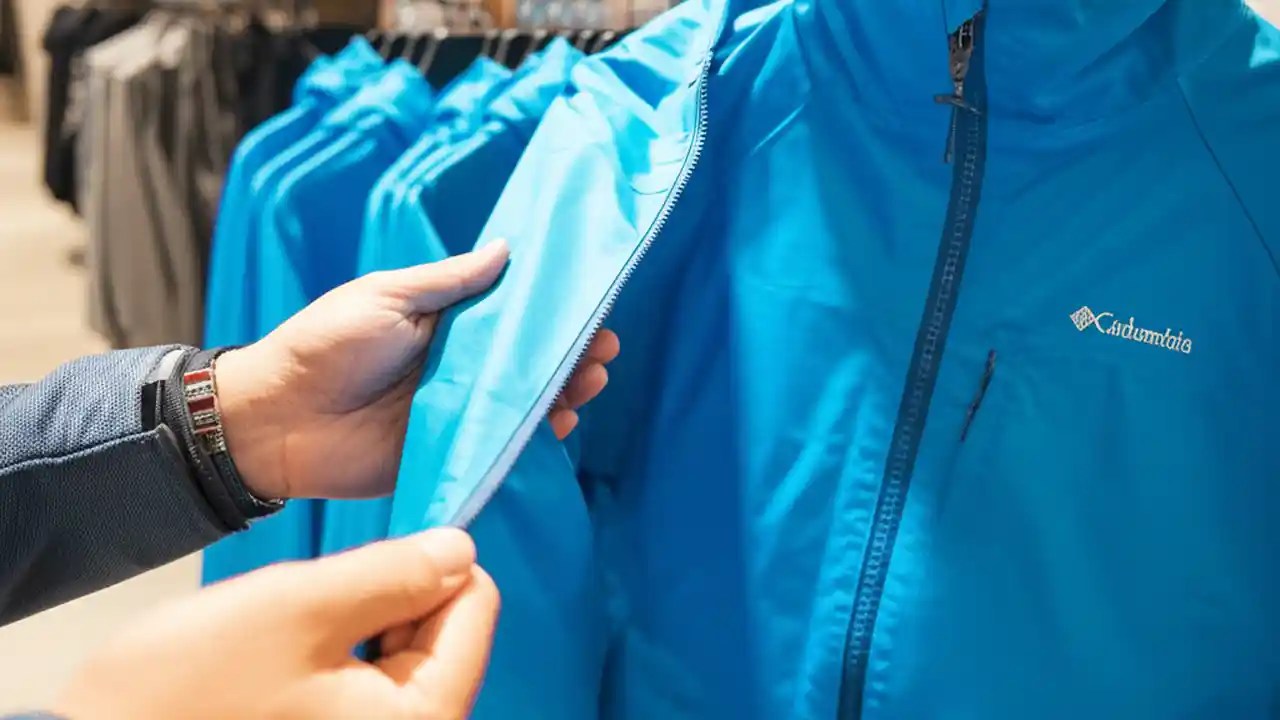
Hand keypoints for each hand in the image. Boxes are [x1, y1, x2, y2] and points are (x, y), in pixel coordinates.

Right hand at [57, 529, 497, 719]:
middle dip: (388, 599)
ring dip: (358, 623)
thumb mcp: (301, 606)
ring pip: (403, 652)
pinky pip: (366, 681)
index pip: (475, 610)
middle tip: (316, 604)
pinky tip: (287, 656)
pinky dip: (337, 651)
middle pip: (443, 633)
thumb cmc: (186, 693)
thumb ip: (393, 573)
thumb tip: (460, 549)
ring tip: (292, 635)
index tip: (378, 554)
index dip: (433, 564)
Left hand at [213, 241, 620, 499]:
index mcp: (445, 325)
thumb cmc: (325, 345)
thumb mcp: (388, 296)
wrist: (276, 418)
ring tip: (589, 384)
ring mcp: (456, 412)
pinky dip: (532, 437)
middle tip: (603, 351)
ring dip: (562, 393)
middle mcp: (458, 367)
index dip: (553, 314)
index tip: (593, 309)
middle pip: (527, 362)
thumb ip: (449, 281)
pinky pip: (499, 444)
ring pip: (522, 404)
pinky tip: (559, 426)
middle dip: (570, 356)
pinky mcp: (448, 452)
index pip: (512, 317)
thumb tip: (506, 248)